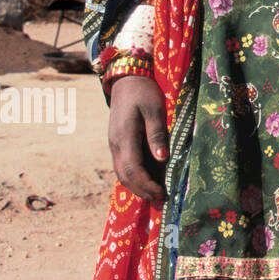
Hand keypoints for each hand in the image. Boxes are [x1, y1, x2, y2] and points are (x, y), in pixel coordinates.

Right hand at [108, 75, 168, 202]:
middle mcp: (116, 145)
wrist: (127, 79)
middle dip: (143, 191)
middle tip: (162, 200)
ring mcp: (115, 144)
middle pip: (125, 177)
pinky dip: (135, 177)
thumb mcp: (155, 108)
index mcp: (125, 138)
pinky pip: (124, 165)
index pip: (133, 170)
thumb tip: (162, 158)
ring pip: (122, 173)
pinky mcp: (118, 142)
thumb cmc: (144, 91)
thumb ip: (157, 133)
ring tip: (157, 195)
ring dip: (138, 187)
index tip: (163, 193)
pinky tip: (149, 180)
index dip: (148, 185)